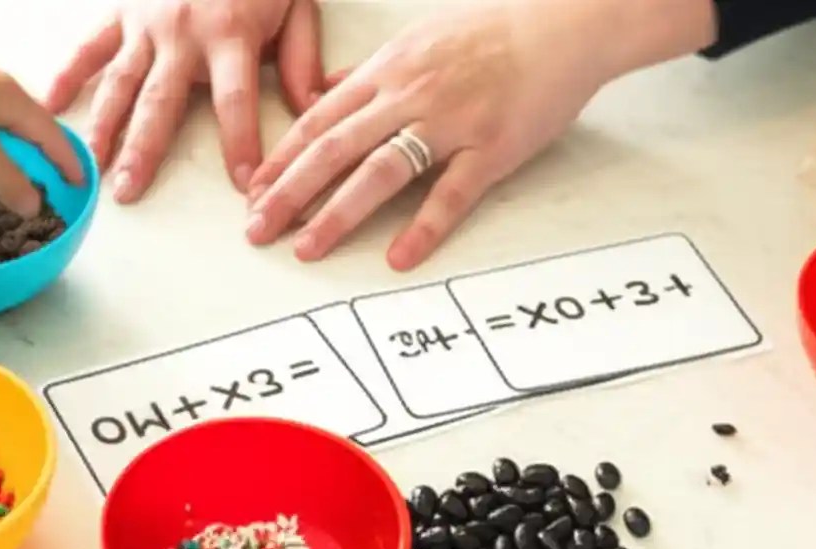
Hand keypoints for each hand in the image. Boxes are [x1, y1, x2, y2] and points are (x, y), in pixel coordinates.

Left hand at [0, 55, 83, 215]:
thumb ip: (11, 185)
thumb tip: (33, 206)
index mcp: (6, 90)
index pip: (48, 130)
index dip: (65, 159)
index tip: (78, 180)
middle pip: (21, 114)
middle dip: (33, 144)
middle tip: (42, 170)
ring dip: (2, 135)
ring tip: (2, 158)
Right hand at [45, 0, 324, 202]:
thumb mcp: (297, 3)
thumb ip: (302, 57)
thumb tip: (311, 110)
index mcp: (231, 34)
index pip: (235, 101)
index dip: (241, 144)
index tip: (247, 186)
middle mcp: (182, 33)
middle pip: (160, 103)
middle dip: (144, 151)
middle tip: (128, 192)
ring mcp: (146, 24)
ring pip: (121, 83)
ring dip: (104, 127)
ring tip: (92, 166)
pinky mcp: (122, 11)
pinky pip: (91, 46)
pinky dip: (69, 74)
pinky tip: (53, 106)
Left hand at [245, 0, 716, 269]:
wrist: (564, 21)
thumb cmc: (491, 30)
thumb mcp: (416, 38)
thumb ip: (369, 73)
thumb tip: (325, 92)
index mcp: (388, 71)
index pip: (318, 120)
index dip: (281, 159)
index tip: (251, 192)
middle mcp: (409, 96)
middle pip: (334, 149)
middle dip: (288, 192)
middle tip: (256, 230)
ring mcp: (450, 122)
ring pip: (381, 172)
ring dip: (338, 213)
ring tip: (306, 248)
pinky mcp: (492, 148)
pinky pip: (452, 194)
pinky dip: (424, 227)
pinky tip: (398, 257)